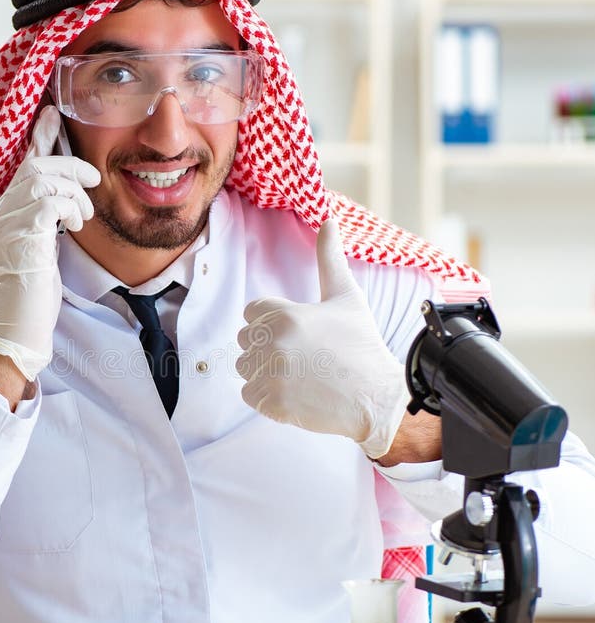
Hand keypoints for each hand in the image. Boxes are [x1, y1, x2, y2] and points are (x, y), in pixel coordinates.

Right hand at [0, 106, 99, 380]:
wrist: (19, 330)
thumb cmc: (33, 296)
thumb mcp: (41, 251)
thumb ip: (46, 223)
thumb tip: (67, 204)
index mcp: (4, 214)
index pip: (22, 166)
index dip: (40, 138)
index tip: (54, 115)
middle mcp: (0, 214)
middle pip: (34, 166)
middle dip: (68, 164)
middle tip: (93, 179)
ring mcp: (7, 224)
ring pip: (41, 178)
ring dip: (73, 191)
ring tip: (83, 215)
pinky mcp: (21, 237)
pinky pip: (48, 201)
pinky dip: (69, 207)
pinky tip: (75, 225)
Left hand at [236, 217, 409, 459]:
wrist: (378, 398)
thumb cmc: (362, 344)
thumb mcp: (346, 297)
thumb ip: (329, 259)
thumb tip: (328, 219)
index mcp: (286, 315)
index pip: (252, 312)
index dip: (272, 322)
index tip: (298, 334)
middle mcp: (274, 344)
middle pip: (245, 341)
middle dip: (266, 347)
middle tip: (302, 357)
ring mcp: (272, 376)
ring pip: (245, 368)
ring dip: (265, 372)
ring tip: (299, 376)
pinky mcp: (272, 403)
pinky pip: (249, 395)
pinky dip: (266, 397)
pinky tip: (295, 394)